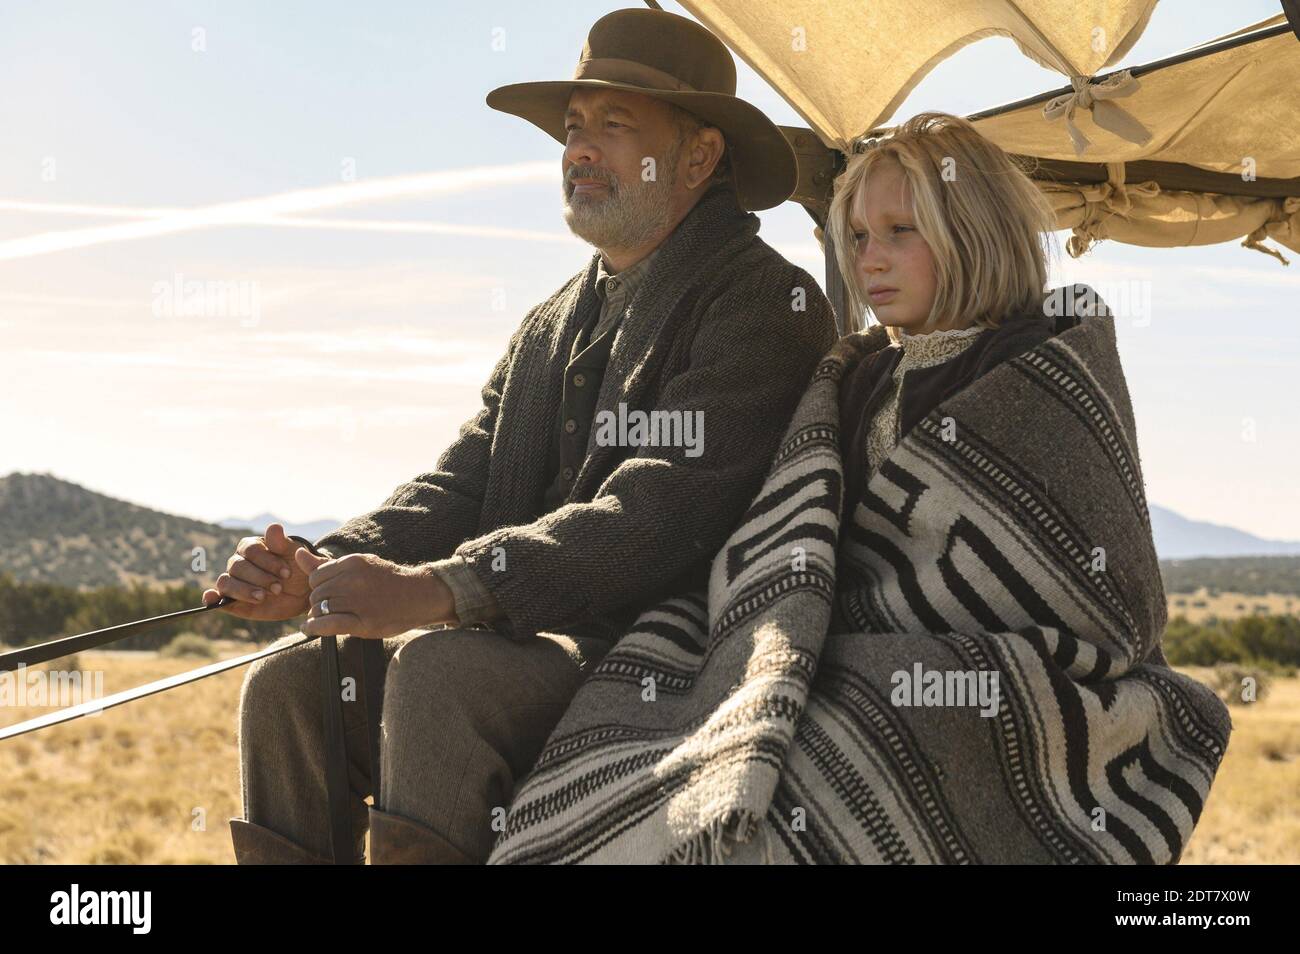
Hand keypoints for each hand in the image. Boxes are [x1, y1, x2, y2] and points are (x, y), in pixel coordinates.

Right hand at [202, 523, 312, 620]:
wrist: (304, 593)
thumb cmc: (299, 569)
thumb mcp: (295, 556)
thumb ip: (282, 543)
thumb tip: (274, 527)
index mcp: (252, 547)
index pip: (251, 550)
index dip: (268, 562)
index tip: (287, 573)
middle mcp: (239, 563)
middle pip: (238, 567)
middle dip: (260, 578)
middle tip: (279, 587)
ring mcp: (235, 582)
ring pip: (226, 582)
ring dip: (243, 590)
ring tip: (262, 597)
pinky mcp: (233, 602)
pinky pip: (215, 599)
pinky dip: (210, 599)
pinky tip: (210, 599)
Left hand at [296, 550, 456, 638]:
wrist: (420, 596)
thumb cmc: (388, 580)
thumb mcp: (360, 565)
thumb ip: (326, 564)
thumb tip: (298, 554)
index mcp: (353, 563)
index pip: (316, 577)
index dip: (318, 588)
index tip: (327, 594)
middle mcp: (354, 580)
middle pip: (317, 594)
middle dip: (318, 602)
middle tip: (329, 608)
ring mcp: (359, 602)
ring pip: (320, 609)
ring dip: (318, 616)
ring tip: (324, 619)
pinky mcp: (363, 623)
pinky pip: (327, 625)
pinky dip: (314, 628)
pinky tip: (311, 629)